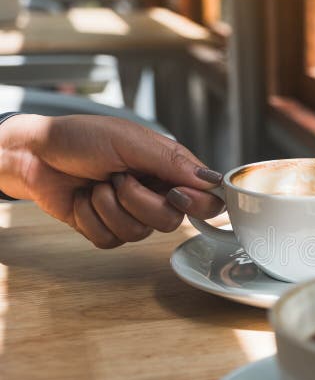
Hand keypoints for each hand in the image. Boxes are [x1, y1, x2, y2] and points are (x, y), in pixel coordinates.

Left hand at [0, 114, 223, 247]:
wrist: (34, 154)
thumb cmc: (81, 138)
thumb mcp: (131, 142)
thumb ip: (174, 163)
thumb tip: (214, 180)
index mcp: (169, 170)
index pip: (206, 199)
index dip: (196, 203)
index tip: (174, 193)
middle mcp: (155, 193)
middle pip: (172, 221)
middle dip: (139, 201)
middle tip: (119, 177)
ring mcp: (131, 214)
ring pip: (140, 233)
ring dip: (109, 206)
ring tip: (96, 184)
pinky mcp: (106, 229)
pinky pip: (111, 240)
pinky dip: (91, 218)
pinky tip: (84, 199)